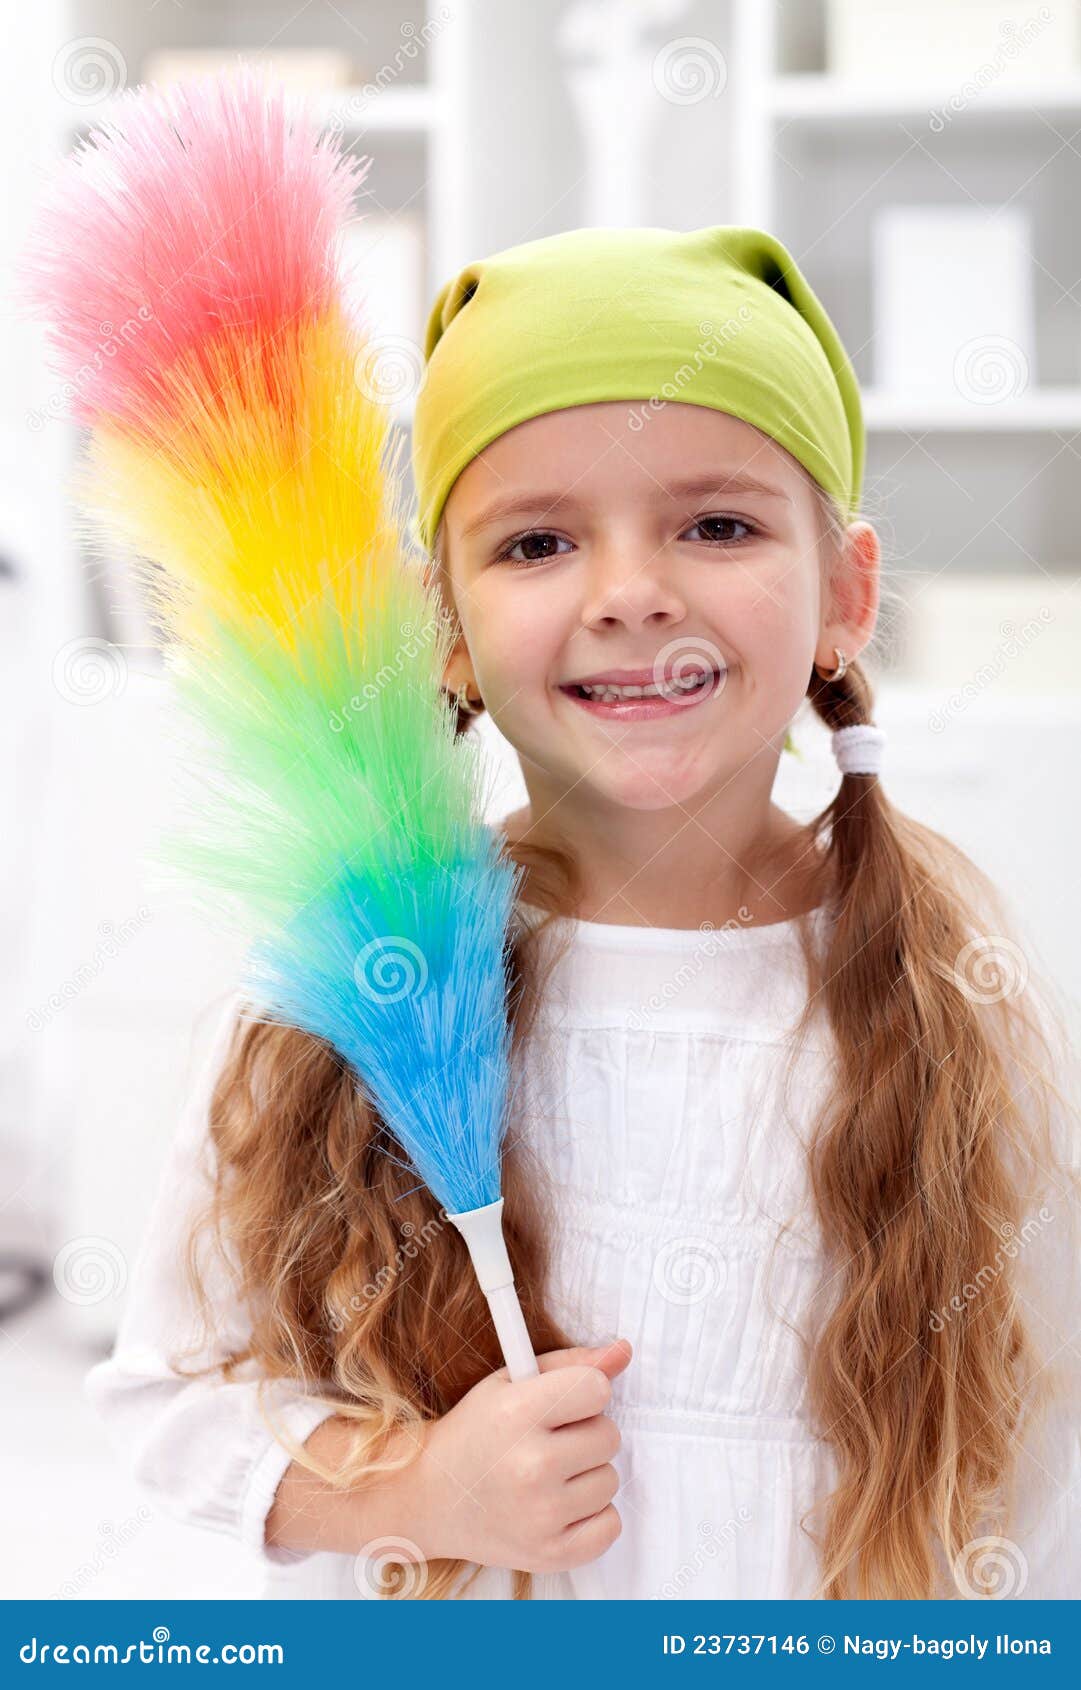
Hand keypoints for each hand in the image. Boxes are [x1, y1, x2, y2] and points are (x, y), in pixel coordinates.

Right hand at [410, 1337, 632, 1572]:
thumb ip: (570, 1363)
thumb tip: (623, 1352)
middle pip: (609, 1435)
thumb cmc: (475, 1433)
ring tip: (550, 1474)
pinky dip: (593, 1517)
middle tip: (551, 1440)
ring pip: (610, 1479)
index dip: (585, 1392)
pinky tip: (561, 1506)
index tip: (565, 1402)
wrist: (430, 1498)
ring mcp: (541, 1515)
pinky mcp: (550, 1554)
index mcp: (516, 1415)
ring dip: (588, 1474)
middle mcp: (530, 1466)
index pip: (597, 1389)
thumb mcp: (509, 1383)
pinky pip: (610, 1526)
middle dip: (586, 1433)